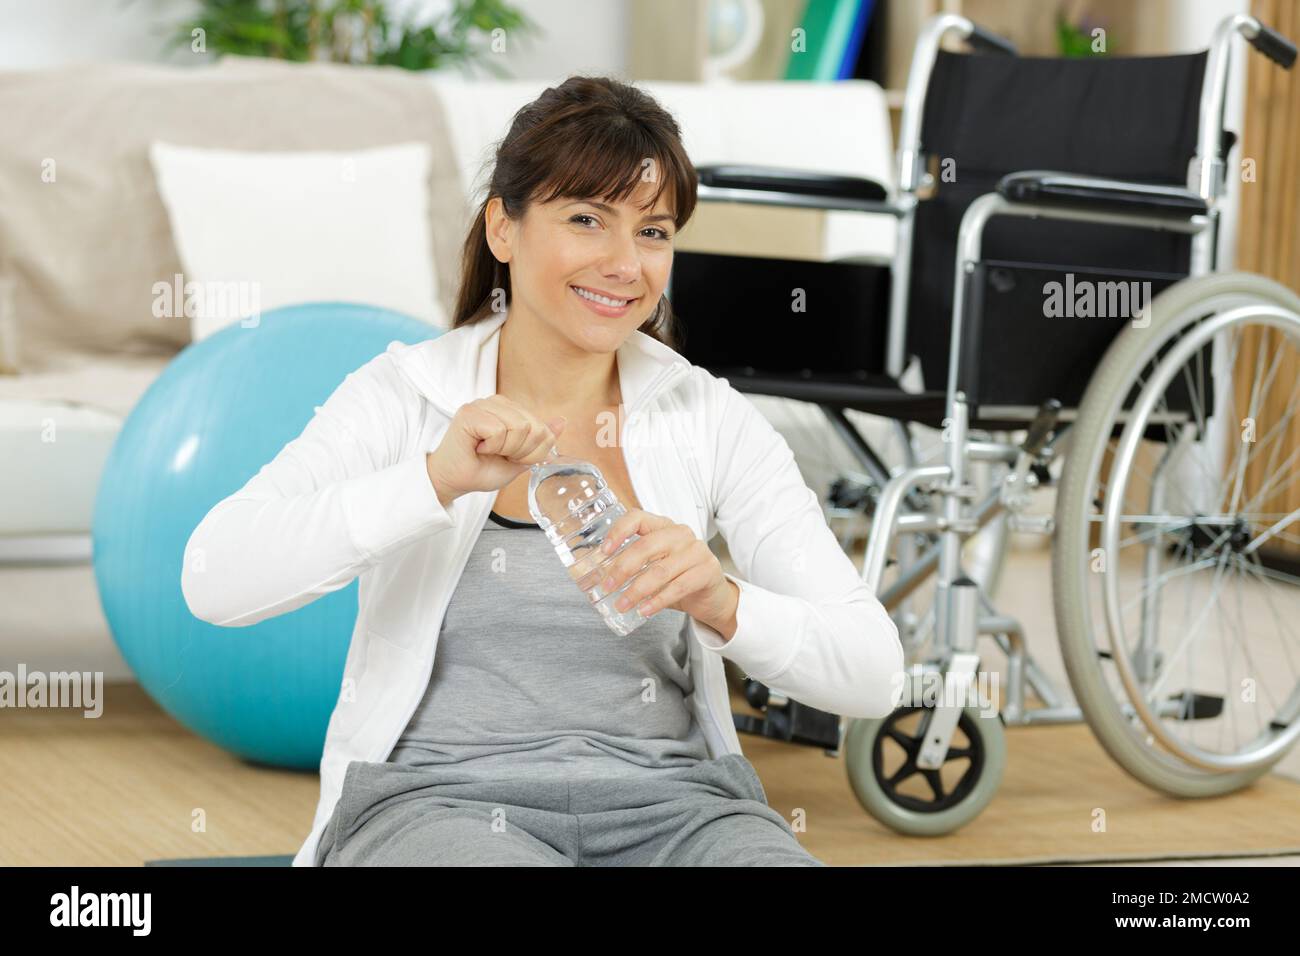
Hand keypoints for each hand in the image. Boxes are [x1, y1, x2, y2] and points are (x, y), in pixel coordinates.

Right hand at [426, 396, 565, 506]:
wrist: (453, 481)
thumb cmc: (482, 469)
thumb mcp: (521, 458)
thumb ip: (541, 441)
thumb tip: (563, 422)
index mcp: (510, 409)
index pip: (542, 429)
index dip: (531, 452)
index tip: (508, 456)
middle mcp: (497, 402)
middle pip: (534, 428)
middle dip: (520, 451)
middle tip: (497, 455)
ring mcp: (482, 404)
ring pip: (519, 428)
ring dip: (505, 449)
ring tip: (486, 450)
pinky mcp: (470, 412)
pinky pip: (499, 430)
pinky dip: (491, 446)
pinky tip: (478, 447)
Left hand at [597, 508, 739, 637]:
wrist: (712, 595)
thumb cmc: (677, 577)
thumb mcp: (654, 564)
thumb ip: (633, 565)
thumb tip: (596, 577)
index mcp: (663, 525)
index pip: (637, 517)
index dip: (618, 531)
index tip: (603, 551)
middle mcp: (680, 533)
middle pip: (646, 546)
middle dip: (622, 568)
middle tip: (607, 587)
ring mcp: (696, 551)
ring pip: (660, 570)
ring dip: (637, 590)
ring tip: (622, 604)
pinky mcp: (707, 571)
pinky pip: (678, 587)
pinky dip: (658, 601)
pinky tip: (644, 610)